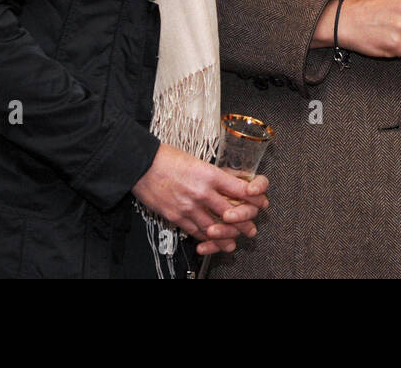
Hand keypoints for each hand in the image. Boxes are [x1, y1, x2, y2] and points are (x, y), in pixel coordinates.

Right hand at [131, 144, 270, 254]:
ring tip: (234, 243)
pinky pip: (195, 232)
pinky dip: (205, 238)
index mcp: (209, 174)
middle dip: (244, 223)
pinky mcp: (176, 217)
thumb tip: (228, 184)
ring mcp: (189, 207)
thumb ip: (212, 175)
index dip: (254, 199)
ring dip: (226, 237)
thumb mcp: (196, 161)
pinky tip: (212, 241)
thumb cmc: (166, 158)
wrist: (140, 164)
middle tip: (251, 230)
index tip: (260, 202)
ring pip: (214, 228)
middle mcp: (202, 192)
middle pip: (231, 213)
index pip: (240, 190)